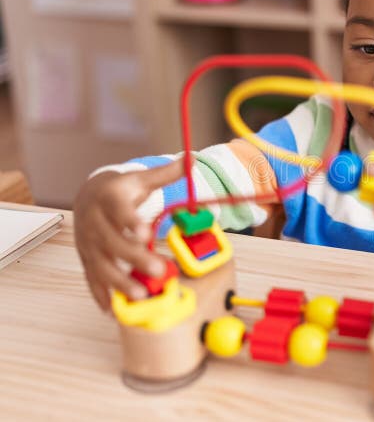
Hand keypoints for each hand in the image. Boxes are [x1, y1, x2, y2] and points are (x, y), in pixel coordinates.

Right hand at [73, 160, 183, 309]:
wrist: (89, 195)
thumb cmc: (122, 190)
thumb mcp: (142, 178)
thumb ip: (167, 173)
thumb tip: (192, 158)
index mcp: (109, 200)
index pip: (120, 212)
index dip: (131, 222)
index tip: (146, 232)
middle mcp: (94, 223)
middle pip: (113, 243)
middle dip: (134, 258)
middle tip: (158, 270)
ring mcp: (88, 244)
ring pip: (102, 265)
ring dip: (119, 282)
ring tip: (140, 295)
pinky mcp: (87, 259)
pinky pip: (92, 278)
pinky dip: (101, 294)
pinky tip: (113, 310)